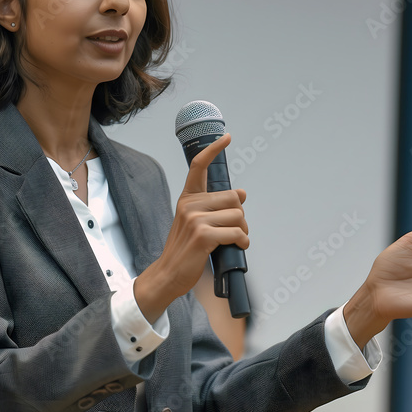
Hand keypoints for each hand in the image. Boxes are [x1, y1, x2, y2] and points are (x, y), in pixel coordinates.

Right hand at [135, 134, 248, 322]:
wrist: (168, 274)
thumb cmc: (186, 250)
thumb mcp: (197, 223)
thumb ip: (215, 207)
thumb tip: (242, 193)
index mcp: (187, 199)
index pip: (199, 166)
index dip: (214, 150)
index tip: (227, 137)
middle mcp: (189, 205)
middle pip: (234, 198)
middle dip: (241, 216)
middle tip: (235, 230)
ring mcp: (195, 219)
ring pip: (238, 216)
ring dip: (243, 231)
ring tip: (234, 241)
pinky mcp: (203, 236)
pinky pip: (236, 232)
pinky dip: (242, 241)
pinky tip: (238, 247)